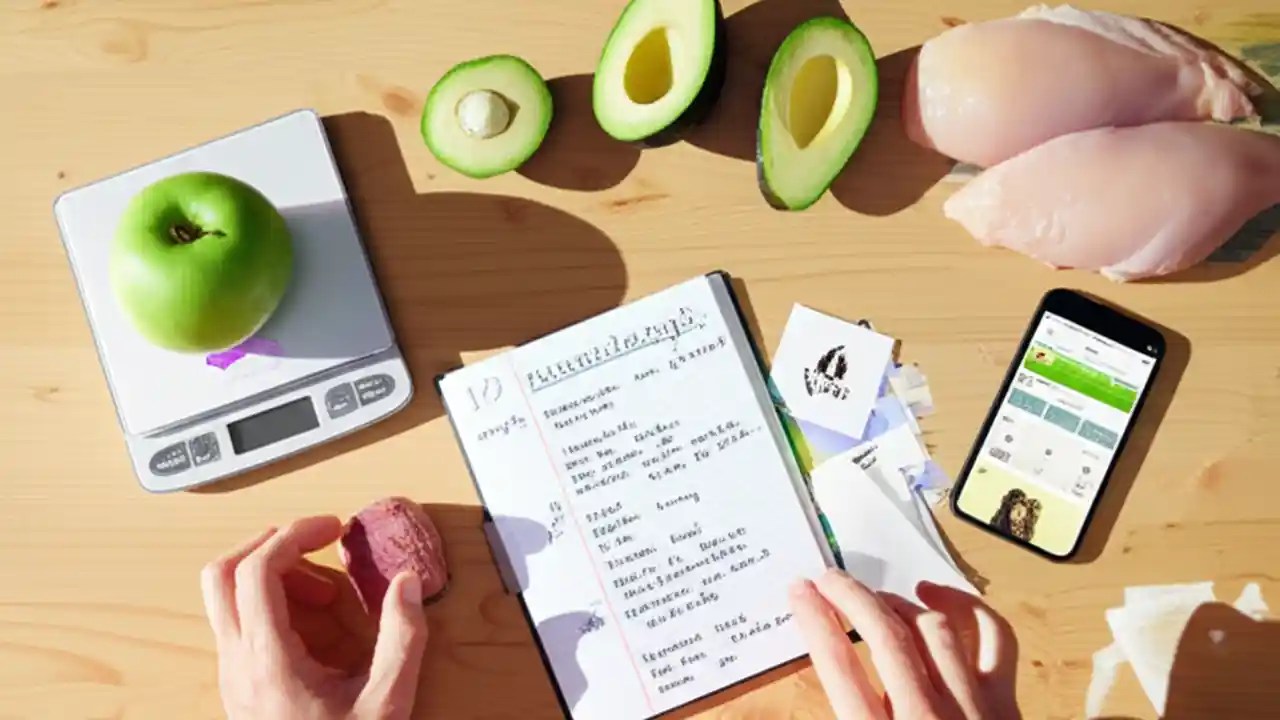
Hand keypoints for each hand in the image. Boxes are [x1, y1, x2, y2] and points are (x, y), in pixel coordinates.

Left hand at [201, 515, 428, 719]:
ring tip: (323, 592)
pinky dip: (269, 604)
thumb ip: (402, 638)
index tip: (333, 527)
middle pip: (221, 574)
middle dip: (269, 544)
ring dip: (267, 575)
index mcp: (268, 661)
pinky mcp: (238, 686)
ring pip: (223, 598)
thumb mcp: (387, 703)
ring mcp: (231, 675)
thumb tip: (406, 582)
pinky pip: (237, 624)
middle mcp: (237, 663)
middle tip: (317, 543)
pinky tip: (314, 624)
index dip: (293, 535)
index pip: (256, 571)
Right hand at [790, 569, 1018, 719]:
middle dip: (851, 596)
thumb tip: (832, 685)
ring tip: (876, 600)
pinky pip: (993, 638)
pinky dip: (967, 608)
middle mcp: (925, 719)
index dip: (815, 621)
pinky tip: (939, 598)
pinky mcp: (1007, 706)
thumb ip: (848, 714)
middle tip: (829, 579)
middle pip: (884, 634)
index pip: (838, 665)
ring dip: (898, 603)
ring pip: (933, 627)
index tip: (799, 592)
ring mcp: (973, 709)